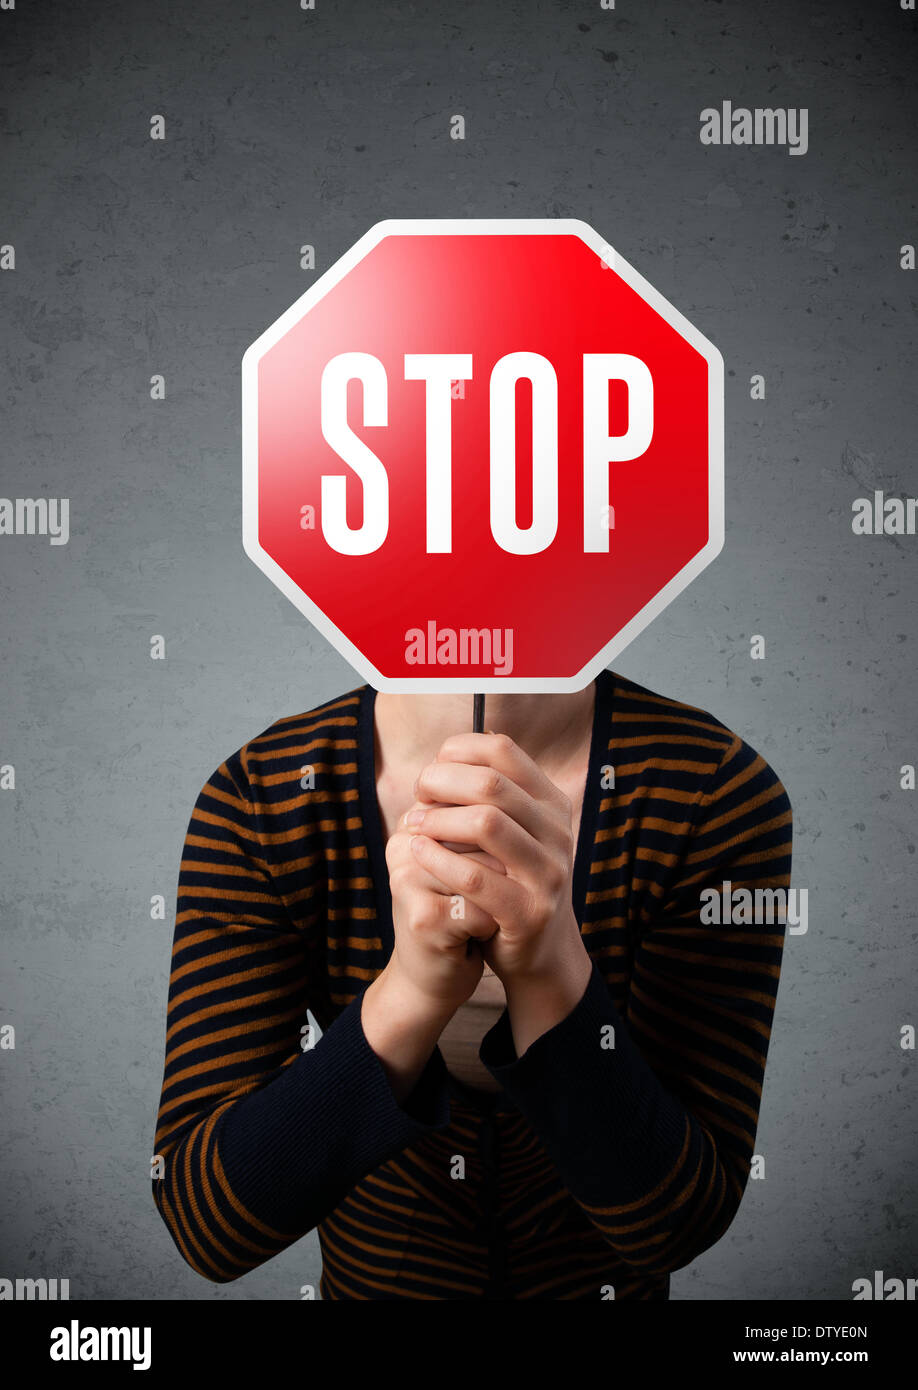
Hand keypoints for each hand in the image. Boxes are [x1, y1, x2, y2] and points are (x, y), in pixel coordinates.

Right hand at [382, 793, 505, 1014]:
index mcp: (411, 824)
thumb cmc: (456, 911)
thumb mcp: (462, 860)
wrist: (430, 977)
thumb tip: (516, 795)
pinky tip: (475, 934)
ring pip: (486, 868)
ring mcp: (408, 880)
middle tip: (488, 891)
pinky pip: (483, 909)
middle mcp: (403, 846)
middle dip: (502, 865)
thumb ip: (478, 823)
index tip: (488, 863)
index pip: (475, 804)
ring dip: (499, 892)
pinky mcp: (422, 918)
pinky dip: (491, 925)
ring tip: (481, 908)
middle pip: (482, 832)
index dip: (499, 837)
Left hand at [406, 733, 590, 993]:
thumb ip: (490, 797)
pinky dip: (439, 860)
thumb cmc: (512, 882)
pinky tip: (418, 853)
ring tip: (413, 825)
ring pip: (486, 823)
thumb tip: (451, 751)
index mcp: (552, 804)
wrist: (542, 953)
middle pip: (490, 782)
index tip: (433, 770)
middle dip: (442, 783)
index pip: (503, 750)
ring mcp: (549, 874)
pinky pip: (476, 878)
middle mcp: (558, 832)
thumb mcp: (512, 832)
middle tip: (417, 796)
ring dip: (438, 820)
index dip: (458, 751)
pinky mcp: (530, 913)